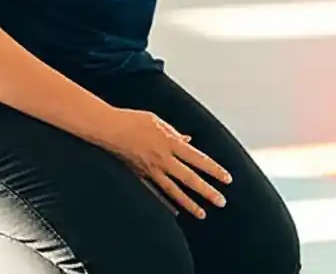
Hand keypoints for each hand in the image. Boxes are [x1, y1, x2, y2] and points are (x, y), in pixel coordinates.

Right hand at [96, 108, 230, 218]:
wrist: (107, 128)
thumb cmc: (133, 120)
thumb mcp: (159, 122)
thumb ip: (175, 134)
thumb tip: (188, 141)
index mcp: (171, 143)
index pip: (199, 160)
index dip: (214, 170)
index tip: (227, 179)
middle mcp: (163, 159)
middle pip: (190, 179)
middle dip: (207, 191)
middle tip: (221, 202)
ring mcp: (151, 170)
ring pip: (174, 190)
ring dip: (189, 203)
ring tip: (202, 214)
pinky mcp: (140, 176)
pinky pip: (156, 192)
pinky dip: (166, 203)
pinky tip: (176, 211)